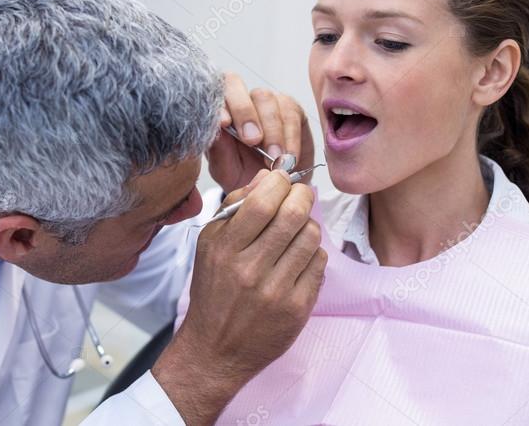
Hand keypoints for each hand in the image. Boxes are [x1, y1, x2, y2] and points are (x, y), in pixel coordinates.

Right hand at [152, 170, 326, 424]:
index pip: (262, 202)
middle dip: (302, 196)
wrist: (215, 350)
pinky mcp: (297, 309)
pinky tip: (298, 257)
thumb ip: (235, 207)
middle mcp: (249, 270)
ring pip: (311, 237)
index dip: (280, 183)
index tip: (283, 179)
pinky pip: (319, 264)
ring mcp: (276, 291)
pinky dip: (313, 253)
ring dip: (309, 224)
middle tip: (300, 196)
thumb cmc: (213, 291)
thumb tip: (267, 177)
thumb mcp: (209, 245)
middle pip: (293, 215)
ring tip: (297, 230)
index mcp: (224, 249)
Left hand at [208, 73, 314, 192]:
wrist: (272, 189)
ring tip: (274, 157)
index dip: (219, 104)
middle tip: (252, 141)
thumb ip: (219, 152)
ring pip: (266, 98)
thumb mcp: (226, 170)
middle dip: (244, 111)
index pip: (211, 94)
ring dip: (270, 130)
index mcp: (217, 111)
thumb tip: (217, 132)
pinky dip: (290, 137)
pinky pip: (290, 113)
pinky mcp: (291, 108)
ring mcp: (265, 101)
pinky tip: (289, 156)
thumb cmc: (243, 174)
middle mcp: (238, 100)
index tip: (224, 124)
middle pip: (236, 84)